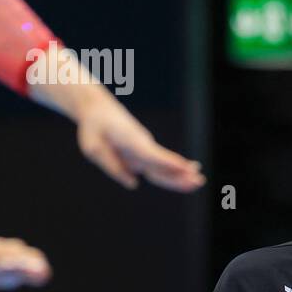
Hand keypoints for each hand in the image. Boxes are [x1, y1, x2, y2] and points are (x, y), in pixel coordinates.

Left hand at [75, 98, 204, 191]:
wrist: (97, 108)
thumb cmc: (93, 127)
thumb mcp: (93, 147)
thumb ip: (112, 165)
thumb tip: (134, 183)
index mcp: (129, 141)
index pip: (152, 155)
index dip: (169, 162)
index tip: (186, 167)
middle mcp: (141, 144)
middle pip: (162, 163)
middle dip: (180, 173)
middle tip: (199, 180)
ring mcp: (143, 148)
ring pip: (162, 166)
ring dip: (179, 175)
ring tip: (198, 181)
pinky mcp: (142, 152)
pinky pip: (157, 166)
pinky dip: (170, 173)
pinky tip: (184, 177)